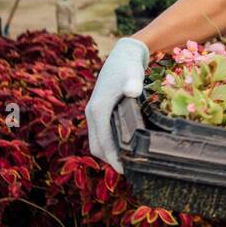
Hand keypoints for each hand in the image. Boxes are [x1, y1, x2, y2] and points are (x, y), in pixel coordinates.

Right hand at [85, 37, 149, 173]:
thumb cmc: (129, 67)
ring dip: (108, 154)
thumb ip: (133, 83)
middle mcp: (92, 113)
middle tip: (129, 171)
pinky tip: (123, 148)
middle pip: (96, 146)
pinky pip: (100, 134)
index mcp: (98, 109)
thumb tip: (133, 91)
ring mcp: (93, 113)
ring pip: (97, 141)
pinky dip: (108, 145)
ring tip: (127, 163)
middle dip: (110, 160)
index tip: (125, 170)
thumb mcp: (132, 74)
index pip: (103, 142)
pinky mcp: (99, 112)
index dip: (113, 158)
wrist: (122, 56)